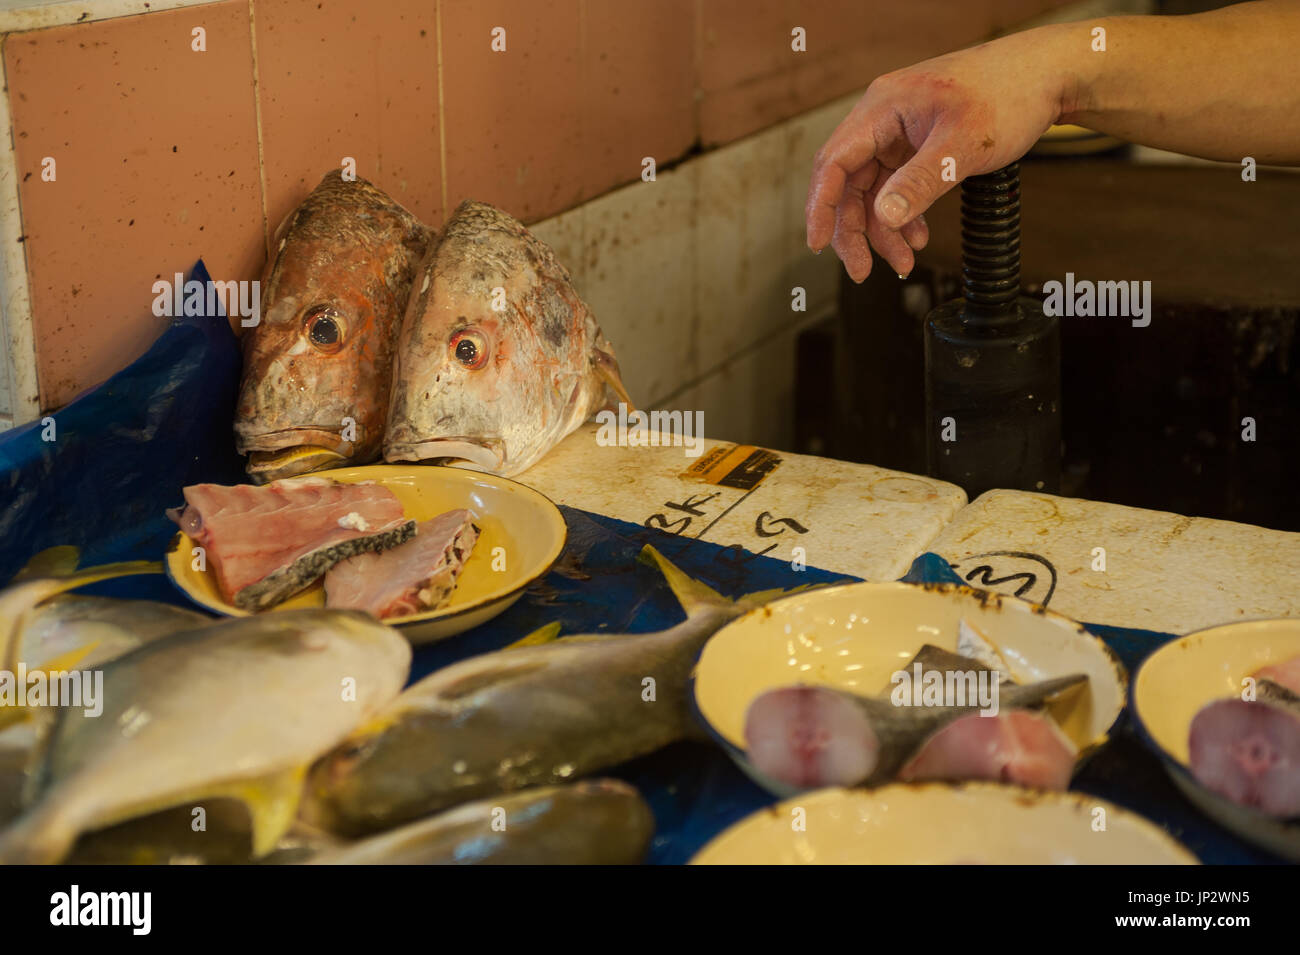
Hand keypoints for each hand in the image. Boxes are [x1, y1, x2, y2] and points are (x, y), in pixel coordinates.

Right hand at [805, 26, 1073, 281]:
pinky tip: (916, 237)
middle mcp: (883, 118)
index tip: (818, 244)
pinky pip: (897, 186)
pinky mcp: (917, 143)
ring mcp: (900, 131)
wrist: (1048, 75)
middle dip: (855, 230)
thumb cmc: (1009, 93)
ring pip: (873, 190)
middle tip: (863, 270)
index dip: (821, 207)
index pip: (834, 162)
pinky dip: (904, 215)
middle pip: (849, 183)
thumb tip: (884, 217)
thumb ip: (920, 183)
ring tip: (903, 261)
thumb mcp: (962, 145)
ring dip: (883, 229)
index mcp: (882, 108)